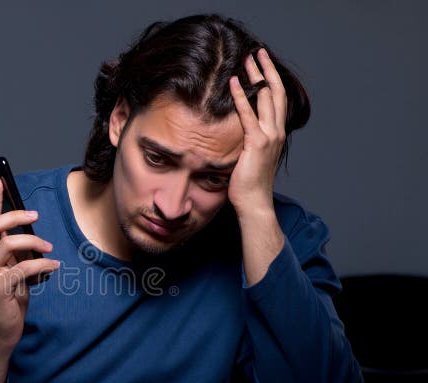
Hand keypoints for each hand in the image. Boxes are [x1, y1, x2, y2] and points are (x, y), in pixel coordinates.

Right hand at [0, 177, 59, 357]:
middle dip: (15, 216)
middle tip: (35, 215)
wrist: (0, 332)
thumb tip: (32, 237)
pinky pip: (22, 268)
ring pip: (8, 244)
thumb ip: (17, 255)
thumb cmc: (9, 300)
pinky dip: (41, 264)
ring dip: (33, 242)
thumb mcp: (14, 272)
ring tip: (49, 249)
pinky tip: (53, 266)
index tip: (1, 181)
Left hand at [227, 48, 287, 214]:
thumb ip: (249, 139)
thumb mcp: (251, 155)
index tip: (263, 64)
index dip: (272, 79)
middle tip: (258, 52)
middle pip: (275, 92)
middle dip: (267, 70)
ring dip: (256, 76)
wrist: (254, 202)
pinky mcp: (257, 143)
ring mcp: (269, 136)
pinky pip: (247, 115)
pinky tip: (233, 83)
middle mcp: (277, 131)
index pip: (277, 99)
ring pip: (265, 98)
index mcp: (277, 133)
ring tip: (247, 60)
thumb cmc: (249, 183)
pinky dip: (239, 97)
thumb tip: (238, 130)